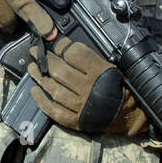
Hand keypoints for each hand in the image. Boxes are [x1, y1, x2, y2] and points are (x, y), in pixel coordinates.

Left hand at [26, 37, 149, 135]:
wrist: (129, 114)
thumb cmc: (118, 87)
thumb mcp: (109, 67)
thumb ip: (89, 58)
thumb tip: (64, 47)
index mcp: (100, 72)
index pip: (74, 54)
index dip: (60, 46)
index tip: (51, 41)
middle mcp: (89, 89)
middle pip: (60, 71)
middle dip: (44, 59)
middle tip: (34, 52)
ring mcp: (81, 106)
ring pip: (54, 89)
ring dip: (39, 78)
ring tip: (31, 68)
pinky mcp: (76, 121)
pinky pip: (54, 110)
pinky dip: (42, 101)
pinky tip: (34, 91)